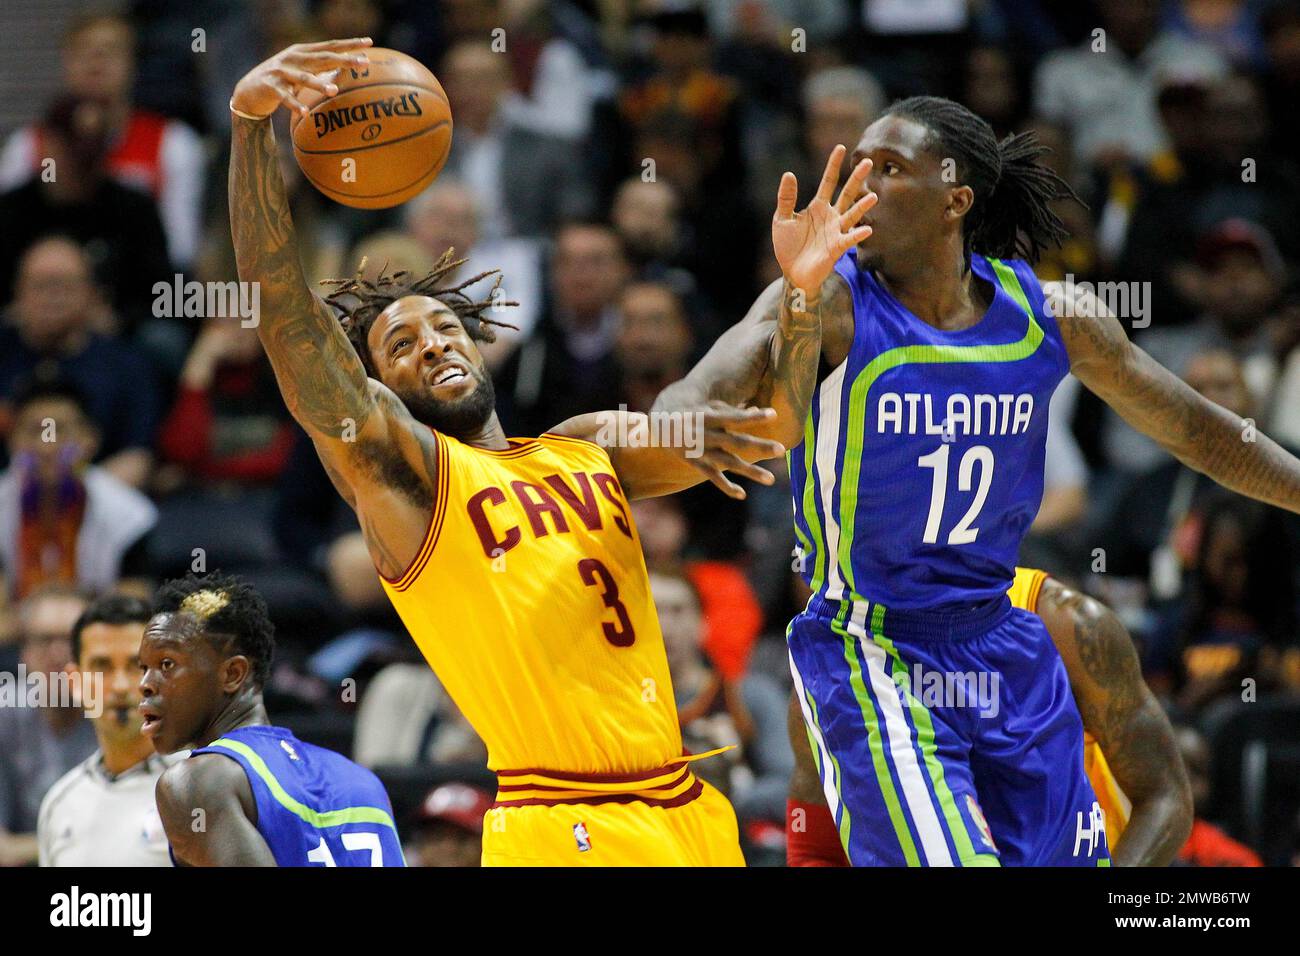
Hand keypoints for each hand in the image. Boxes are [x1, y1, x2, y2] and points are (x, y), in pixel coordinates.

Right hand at [231, 37, 372, 118]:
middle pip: (322, 58)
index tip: (369, 43)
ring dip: (319, 84)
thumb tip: (348, 68)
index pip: (330, 46)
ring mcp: (281, 72)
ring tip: (334, 91)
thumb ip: (322, 69)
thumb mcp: (303, 72)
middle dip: (344, 59)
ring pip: (303, 78)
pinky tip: (305, 113)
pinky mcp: (271, 87)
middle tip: (363, 63)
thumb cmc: (282, 81)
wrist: (249, 90)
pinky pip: (285, 97)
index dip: (349, 44)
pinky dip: (295, 105)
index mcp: (304, 52)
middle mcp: (293, 58)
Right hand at [688, 402, 785, 499]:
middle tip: (781, 450)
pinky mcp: (696, 463)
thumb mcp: (711, 407)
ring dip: (750, 471)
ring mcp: (701, 451)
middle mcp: (706, 435)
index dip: (754, 416)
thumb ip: (733, 411)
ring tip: (771, 479)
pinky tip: (742, 494)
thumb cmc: (694, 411)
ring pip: (728, 463)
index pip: (735, 417)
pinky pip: (713, 477)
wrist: (660, 424)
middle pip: (737, 442)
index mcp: (709, 417)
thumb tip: (757, 411)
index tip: (774, 414)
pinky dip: (726, 486)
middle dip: (759, 445)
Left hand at [773, 145, 875, 295]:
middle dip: (856, 178)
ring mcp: (836, 231)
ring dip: (862, 206)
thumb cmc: (789, 247)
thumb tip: (789, 174)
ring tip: (873, 196)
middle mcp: (831, 216)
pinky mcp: (836, 248)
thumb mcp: (782, 219)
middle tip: (868, 161)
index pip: (828, 181)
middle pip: (846, 193)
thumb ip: (787, 198)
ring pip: (852, 215)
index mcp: (818, 207)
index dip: (833, 165)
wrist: (793, 273)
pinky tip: (868, 229)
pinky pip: (849, 240)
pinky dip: (858, 235)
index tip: (840, 148)